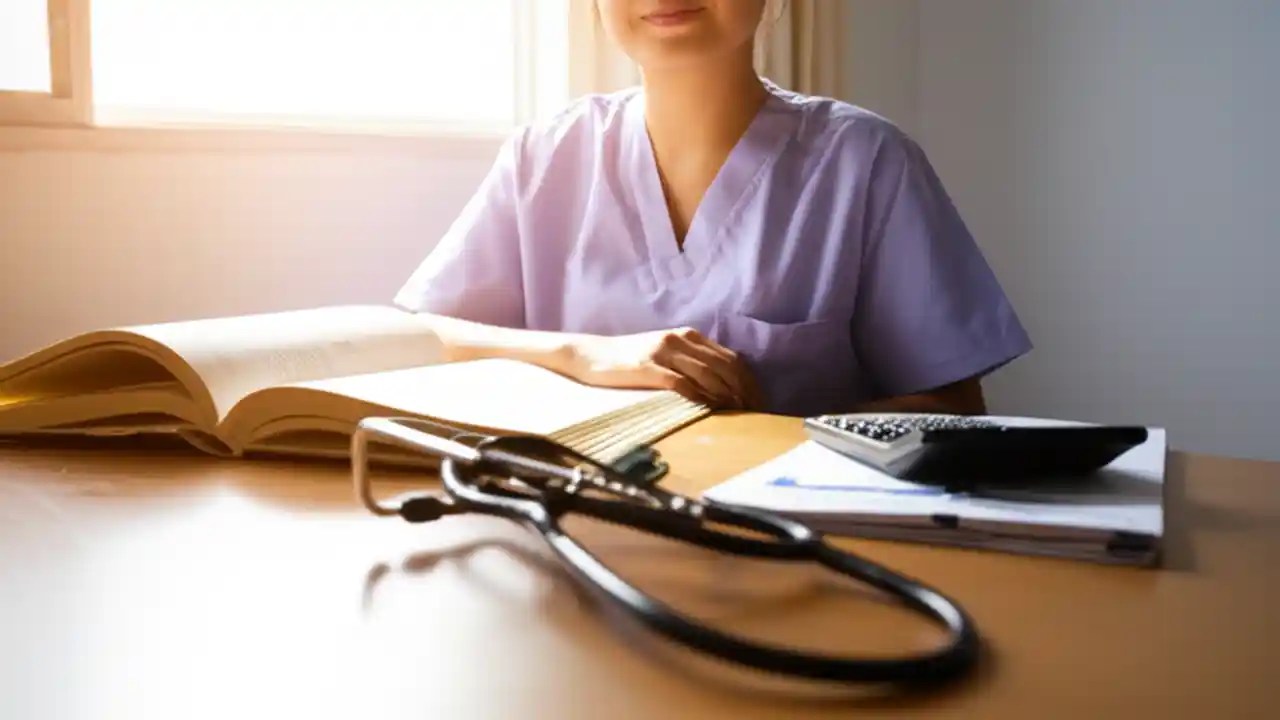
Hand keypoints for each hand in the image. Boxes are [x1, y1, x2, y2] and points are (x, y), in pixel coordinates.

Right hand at [568, 327, 763, 409]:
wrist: (592, 355)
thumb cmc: (630, 360)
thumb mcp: (666, 354)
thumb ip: (693, 362)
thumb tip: (726, 387)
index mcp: (689, 335)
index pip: (731, 358)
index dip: (750, 381)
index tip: (760, 402)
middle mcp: (680, 339)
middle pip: (724, 366)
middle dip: (745, 390)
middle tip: (757, 413)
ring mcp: (663, 351)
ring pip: (707, 374)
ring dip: (726, 395)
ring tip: (739, 414)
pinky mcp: (647, 366)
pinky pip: (680, 382)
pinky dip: (699, 397)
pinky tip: (710, 410)